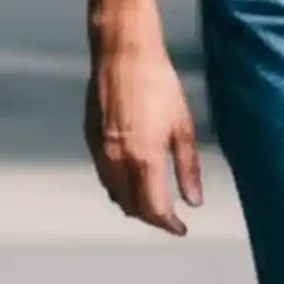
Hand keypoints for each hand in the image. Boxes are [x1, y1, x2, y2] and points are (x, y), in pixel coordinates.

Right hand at [85, 46, 203, 234]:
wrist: (122, 53)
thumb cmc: (158, 85)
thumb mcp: (183, 127)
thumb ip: (188, 168)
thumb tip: (194, 201)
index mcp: (144, 157)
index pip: (154, 208)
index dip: (168, 224)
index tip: (180, 229)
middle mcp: (117, 159)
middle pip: (132, 206)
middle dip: (151, 218)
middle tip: (169, 219)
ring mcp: (99, 150)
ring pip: (115, 193)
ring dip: (133, 205)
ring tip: (153, 204)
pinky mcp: (89, 138)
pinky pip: (104, 176)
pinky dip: (118, 187)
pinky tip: (132, 181)